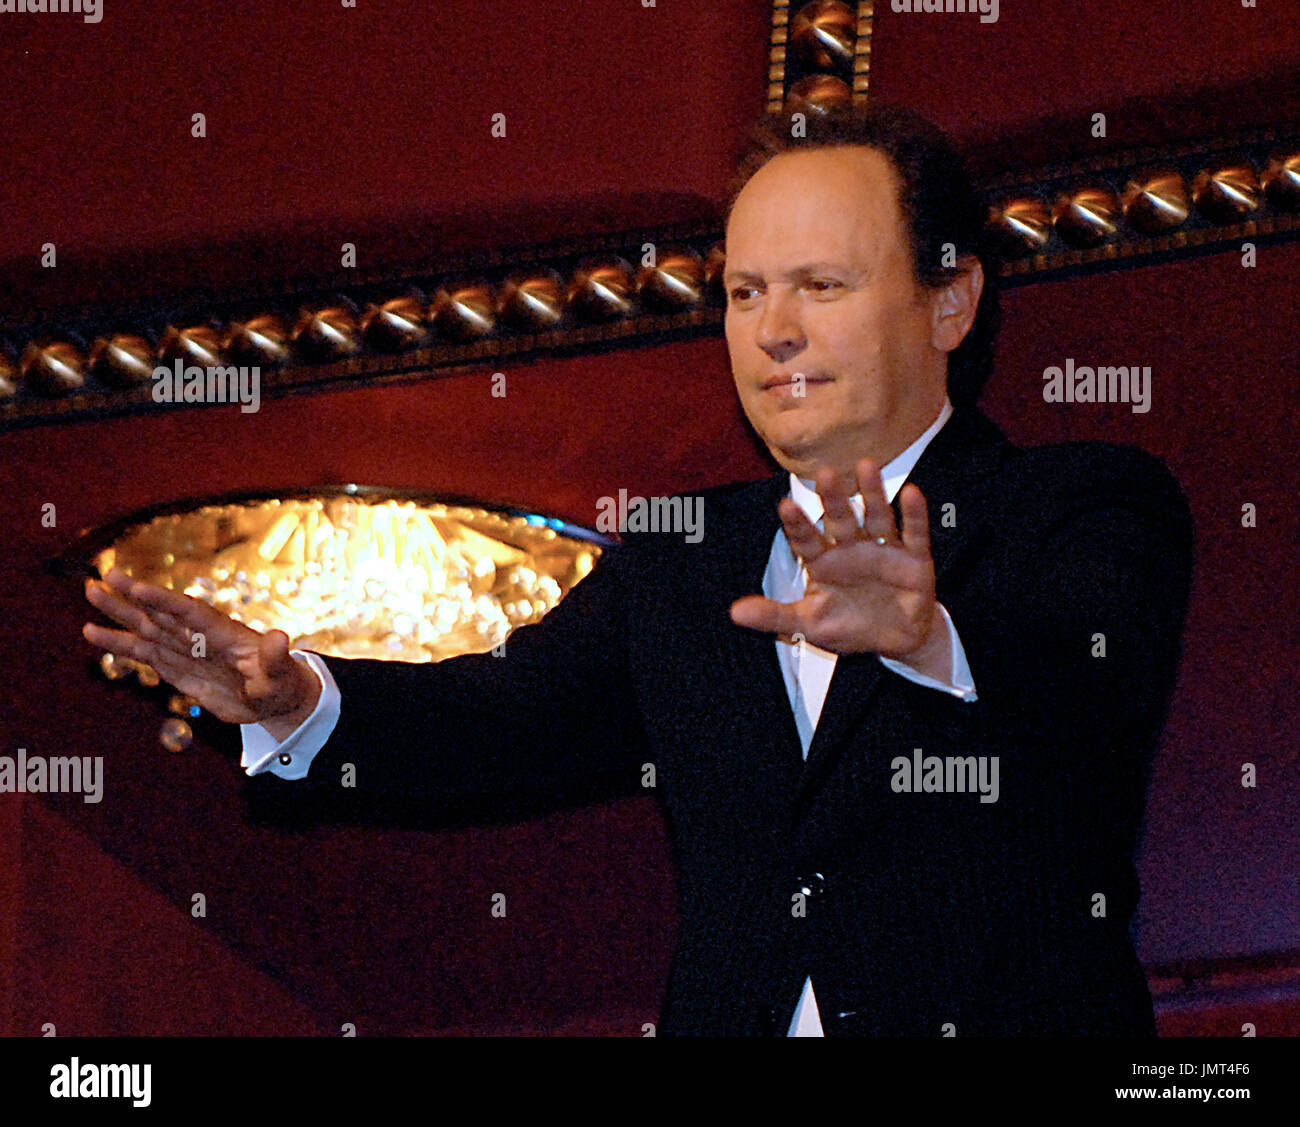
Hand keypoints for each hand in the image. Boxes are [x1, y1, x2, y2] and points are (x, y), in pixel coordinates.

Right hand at [83, 568, 320, 730]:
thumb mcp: (283, 675)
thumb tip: (279, 637)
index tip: (139, 588)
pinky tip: (93, 633)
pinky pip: (144, 654)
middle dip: (133, 596)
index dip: (166, 601)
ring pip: (147, 628)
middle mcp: (200, 637)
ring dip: (119, 613)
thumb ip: (276, 659)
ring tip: (90, 592)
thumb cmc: (283, 683)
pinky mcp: (177, 668)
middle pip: (162, 613)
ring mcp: (186, 651)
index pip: (192, 614)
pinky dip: (120, 644)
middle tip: (103, 576)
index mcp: (225, 634)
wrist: (275, 699)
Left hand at [729, 459, 945, 662]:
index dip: (797, 524)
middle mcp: (851, 548)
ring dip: (873, 494)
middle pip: (840, 520)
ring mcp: (883, 550)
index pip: (806, 539)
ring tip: (867, 467)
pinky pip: (915, 534)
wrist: (896, 642)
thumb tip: (734, 612)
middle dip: (832, 499)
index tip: (785, 505)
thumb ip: (775, 616)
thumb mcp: (809, 624)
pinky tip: (912, 493)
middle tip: (824, 473)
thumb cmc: (848, 626)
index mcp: (823, 561)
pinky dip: (914, 515)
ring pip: (876, 517)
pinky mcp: (914, 559)